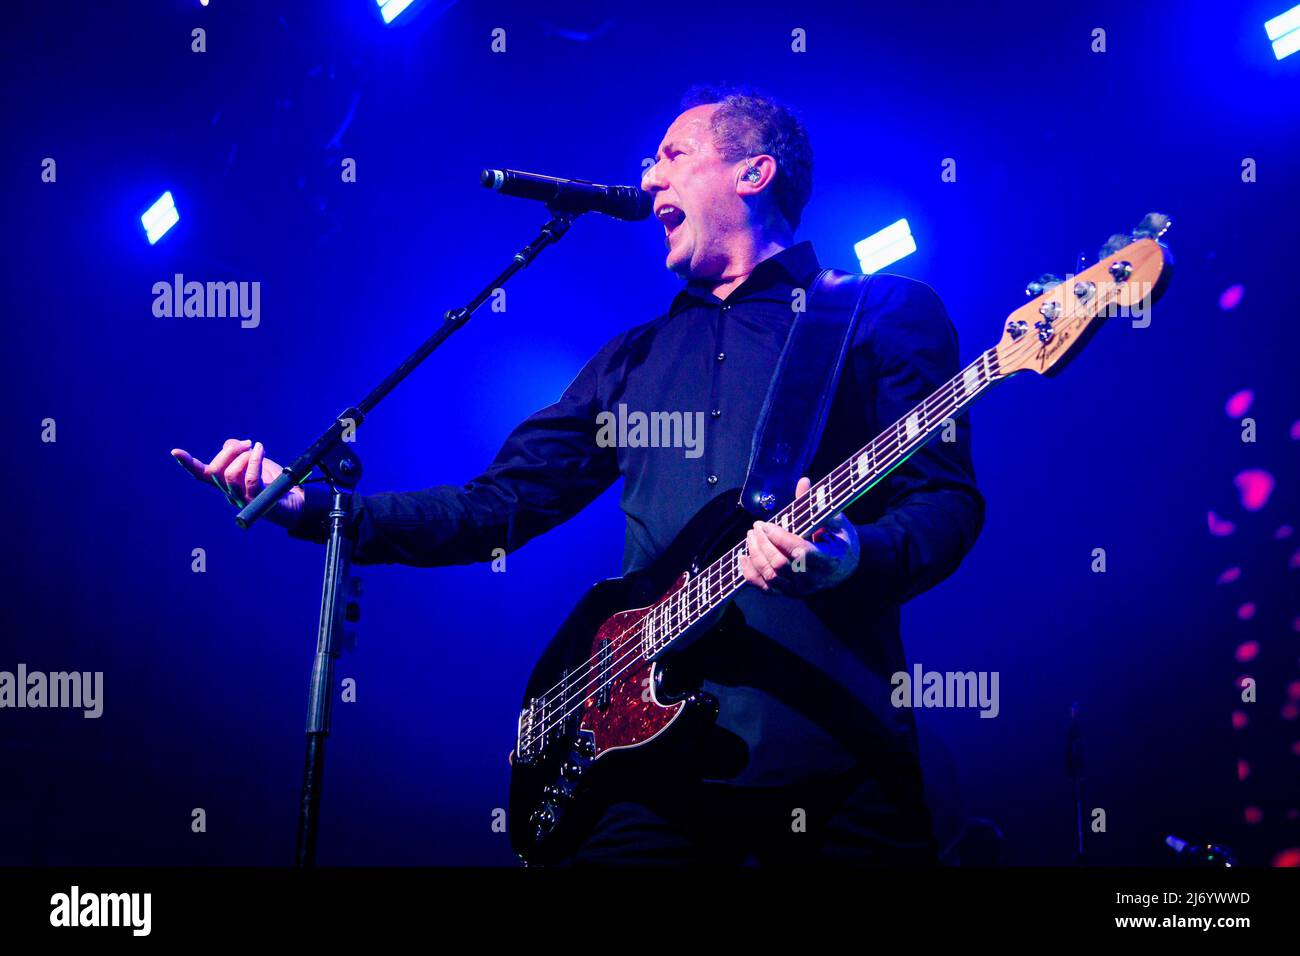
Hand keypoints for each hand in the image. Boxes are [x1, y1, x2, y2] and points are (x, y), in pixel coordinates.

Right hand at [171, 439, 303, 526]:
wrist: (296, 502)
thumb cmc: (274, 482)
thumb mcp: (254, 463)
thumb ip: (237, 453)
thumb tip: (229, 444)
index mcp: (226, 484)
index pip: (202, 475)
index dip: (188, 464)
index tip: (175, 452)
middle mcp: (231, 494)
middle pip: (215, 471)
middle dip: (229, 451)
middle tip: (247, 443)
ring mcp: (244, 500)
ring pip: (229, 475)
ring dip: (242, 456)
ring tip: (256, 448)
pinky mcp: (258, 502)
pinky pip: (250, 480)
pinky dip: (253, 461)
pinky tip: (260, 450)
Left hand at [739, 476, 859, 595]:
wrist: (845, 568)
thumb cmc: (840, 542)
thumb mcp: (836, 522)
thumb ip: (816, 505)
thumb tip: (803, 482)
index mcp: (829, 561)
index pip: (800, 552)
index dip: (780, 538)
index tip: (766, 524)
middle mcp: (813, 579)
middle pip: (780, 564)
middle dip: (763, 544)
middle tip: (756, 527)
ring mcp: (799, 589)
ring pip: (770, 576)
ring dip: (755, 554)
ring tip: (751, 536)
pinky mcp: (788, 593)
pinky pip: (764, 588)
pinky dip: (750, 573)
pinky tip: (743, 556)